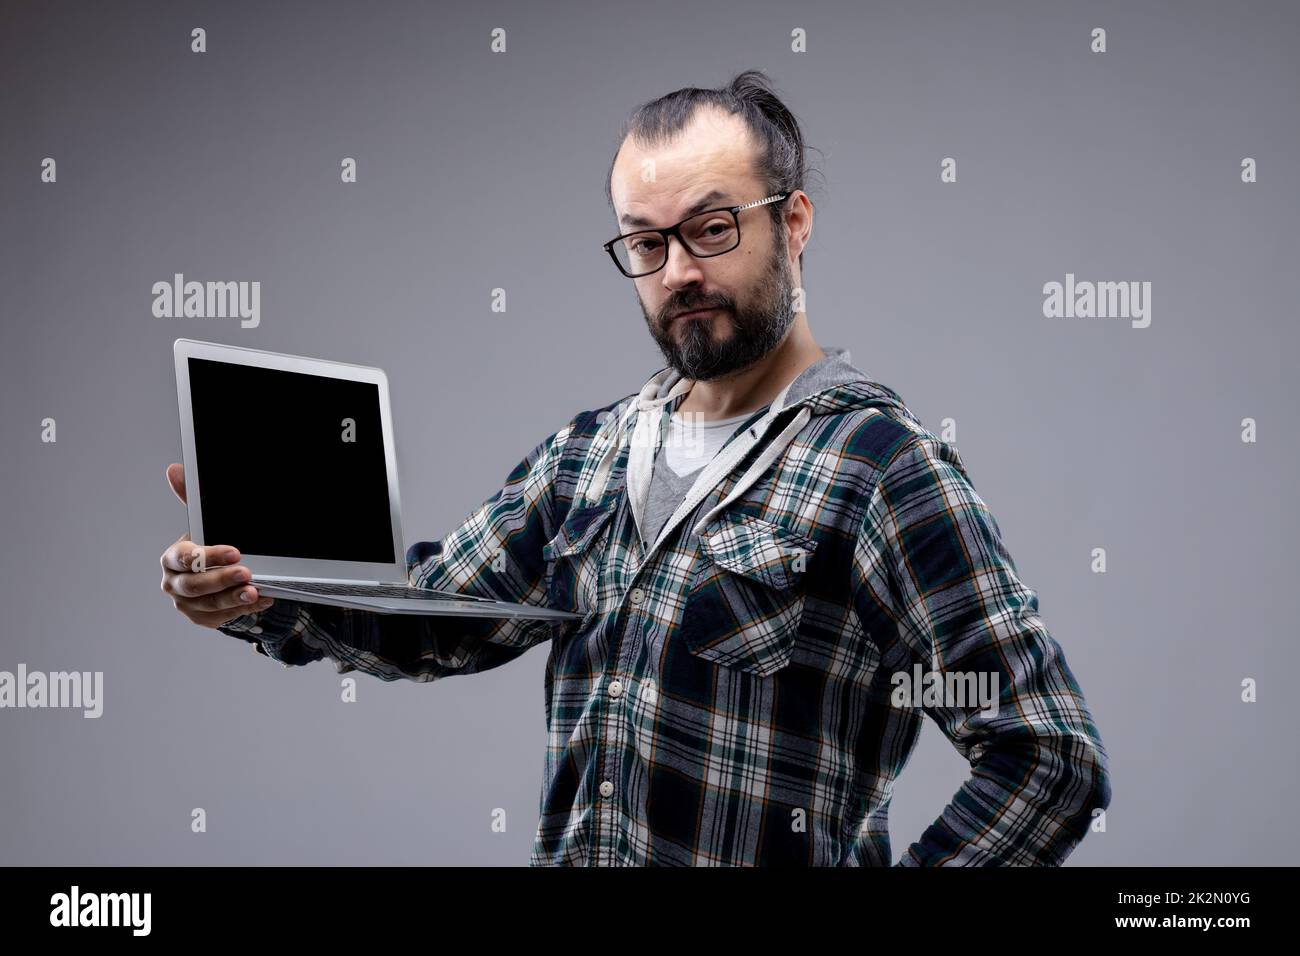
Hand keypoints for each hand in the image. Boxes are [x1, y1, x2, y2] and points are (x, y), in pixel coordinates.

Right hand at [159, 463, 273, 627]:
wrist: (213, 574)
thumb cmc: (207, 545)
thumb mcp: (204, 522)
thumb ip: (191, 496)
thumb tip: (175, 469)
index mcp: (172, 558)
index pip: (185, 559)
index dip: (209, 556)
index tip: (235, 553)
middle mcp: (174, 583)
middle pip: (195, 586)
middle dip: (223, 580)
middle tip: (248, 573)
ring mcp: (185, 603)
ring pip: (209, 604)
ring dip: (235, 598)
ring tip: (257, 590)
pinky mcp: (200, 618)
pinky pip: (222, 617)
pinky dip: (244, 609)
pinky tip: (263, 598)